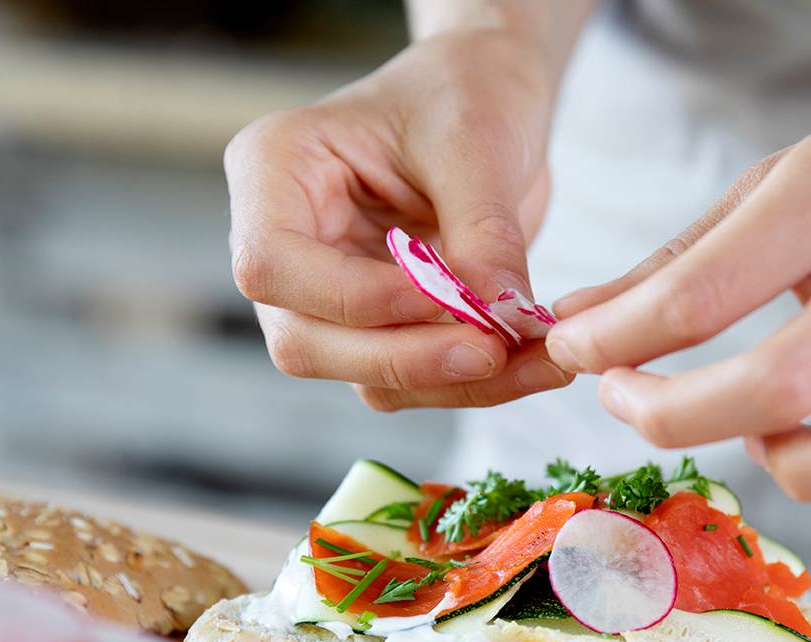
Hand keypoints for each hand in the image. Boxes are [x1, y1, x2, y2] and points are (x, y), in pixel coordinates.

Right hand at [225, 29, 572, 410]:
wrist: (491, 99)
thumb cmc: (466, 90)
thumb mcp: (476, 141)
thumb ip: (483, 231)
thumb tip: (501, 315)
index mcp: (272, 171)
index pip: (273, 265)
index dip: (356, 299)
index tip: (449, 298)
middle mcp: (283, 241)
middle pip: (304, 341)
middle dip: (404, 357)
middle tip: (495, 351)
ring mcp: (326, 293)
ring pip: (361, 374)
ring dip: (450, 381)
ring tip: (537, 360)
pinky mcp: (378, 327)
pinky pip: (411, 378)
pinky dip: (471, 381)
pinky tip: (531, 361)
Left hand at [545, 94, 810, 530]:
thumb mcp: (784, 176)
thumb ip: (677, 257)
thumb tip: (573, 321)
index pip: (706, 293)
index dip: (616, 339)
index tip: (578, 354)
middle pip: (779, 390)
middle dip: (673, 415)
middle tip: (631, 402)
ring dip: (791, 464)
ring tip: (764, 425)